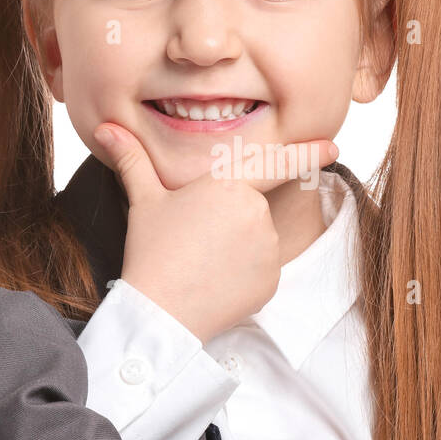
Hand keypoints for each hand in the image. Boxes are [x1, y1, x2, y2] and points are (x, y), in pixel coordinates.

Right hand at [92, 123, 338, 343]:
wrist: (160, 311)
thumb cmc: (150, 251)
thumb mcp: (144, 201)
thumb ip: (133, 161)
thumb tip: (105, 128)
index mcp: (228, 185)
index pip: (276, 163)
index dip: (308, 152)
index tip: (335, 146)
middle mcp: (256, 212)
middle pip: (253, 208)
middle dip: (230, 220)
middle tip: (196, 242)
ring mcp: (268, 247)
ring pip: (259, 239)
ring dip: (238, 247)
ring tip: (202, 262)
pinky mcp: (273, 279)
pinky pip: (263, 269)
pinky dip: (245, 273)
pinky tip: (216, 281)